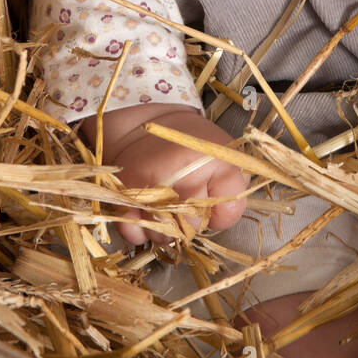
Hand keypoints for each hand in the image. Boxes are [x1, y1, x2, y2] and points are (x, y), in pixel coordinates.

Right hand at [79, 102, 248, 246]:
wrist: (147, 123)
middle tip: (187, 204)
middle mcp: (183, 171)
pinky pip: (134, 231)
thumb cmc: (190, 143)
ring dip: (165, 229)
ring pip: (164, 233)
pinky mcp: (124, 192)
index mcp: (215, 159)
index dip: (221, 213)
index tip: (213, 201)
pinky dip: (139, 228)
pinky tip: (145, 211)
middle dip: (192, 223)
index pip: (229, 211)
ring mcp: (151, 183)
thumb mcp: (224, 155)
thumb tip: (221, 216)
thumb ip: (233, 187)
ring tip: (166, 205)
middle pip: (194, 227)